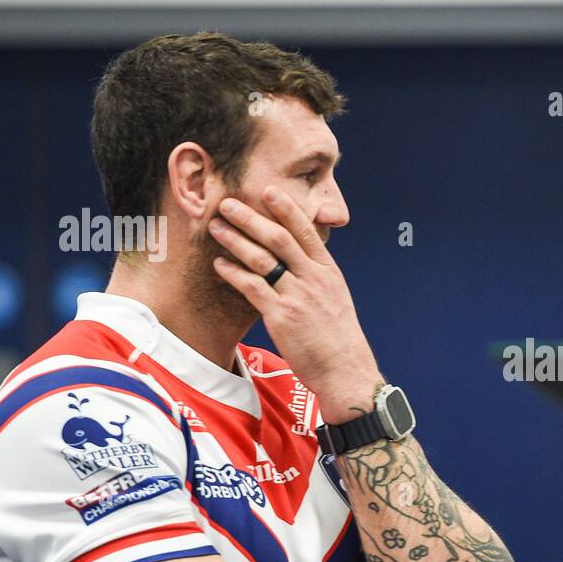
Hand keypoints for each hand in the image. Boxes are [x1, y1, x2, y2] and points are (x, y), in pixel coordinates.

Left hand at [208, 186, 382, 421]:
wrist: (346, 370)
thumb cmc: (339, 340)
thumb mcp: (336, 300)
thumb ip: (318, 279)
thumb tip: (301, 265)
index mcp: (329, 272)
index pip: (306, 231)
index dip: (286, 209)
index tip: (268, 191)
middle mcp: (314, 279)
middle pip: (279, 238)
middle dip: (251, 217)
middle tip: (228, 203)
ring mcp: (298, 296)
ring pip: (262, 258)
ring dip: (236, 240)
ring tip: (216, 227)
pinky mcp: (282, 316)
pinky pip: (253, 287)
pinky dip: (234, 273)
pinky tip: (220, 264)